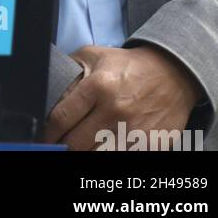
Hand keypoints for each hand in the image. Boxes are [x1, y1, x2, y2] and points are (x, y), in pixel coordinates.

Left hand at [43, 44, 202, 150]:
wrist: (172, 74)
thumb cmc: (127, 66)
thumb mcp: (94, 56)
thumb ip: (68, 71)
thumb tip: (48, 92)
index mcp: (98, 86)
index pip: (62, 118)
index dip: (48, 132)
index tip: (45, 136)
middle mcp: (115, 111)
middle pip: (76, 143)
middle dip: (63, 145)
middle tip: (59, 144)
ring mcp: (133, 132)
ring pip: (96, 157)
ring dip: (85, 153)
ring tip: (80, 146)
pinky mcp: (149, 147)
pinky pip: (121, 160)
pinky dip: (109, 156)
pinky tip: (102, 149)